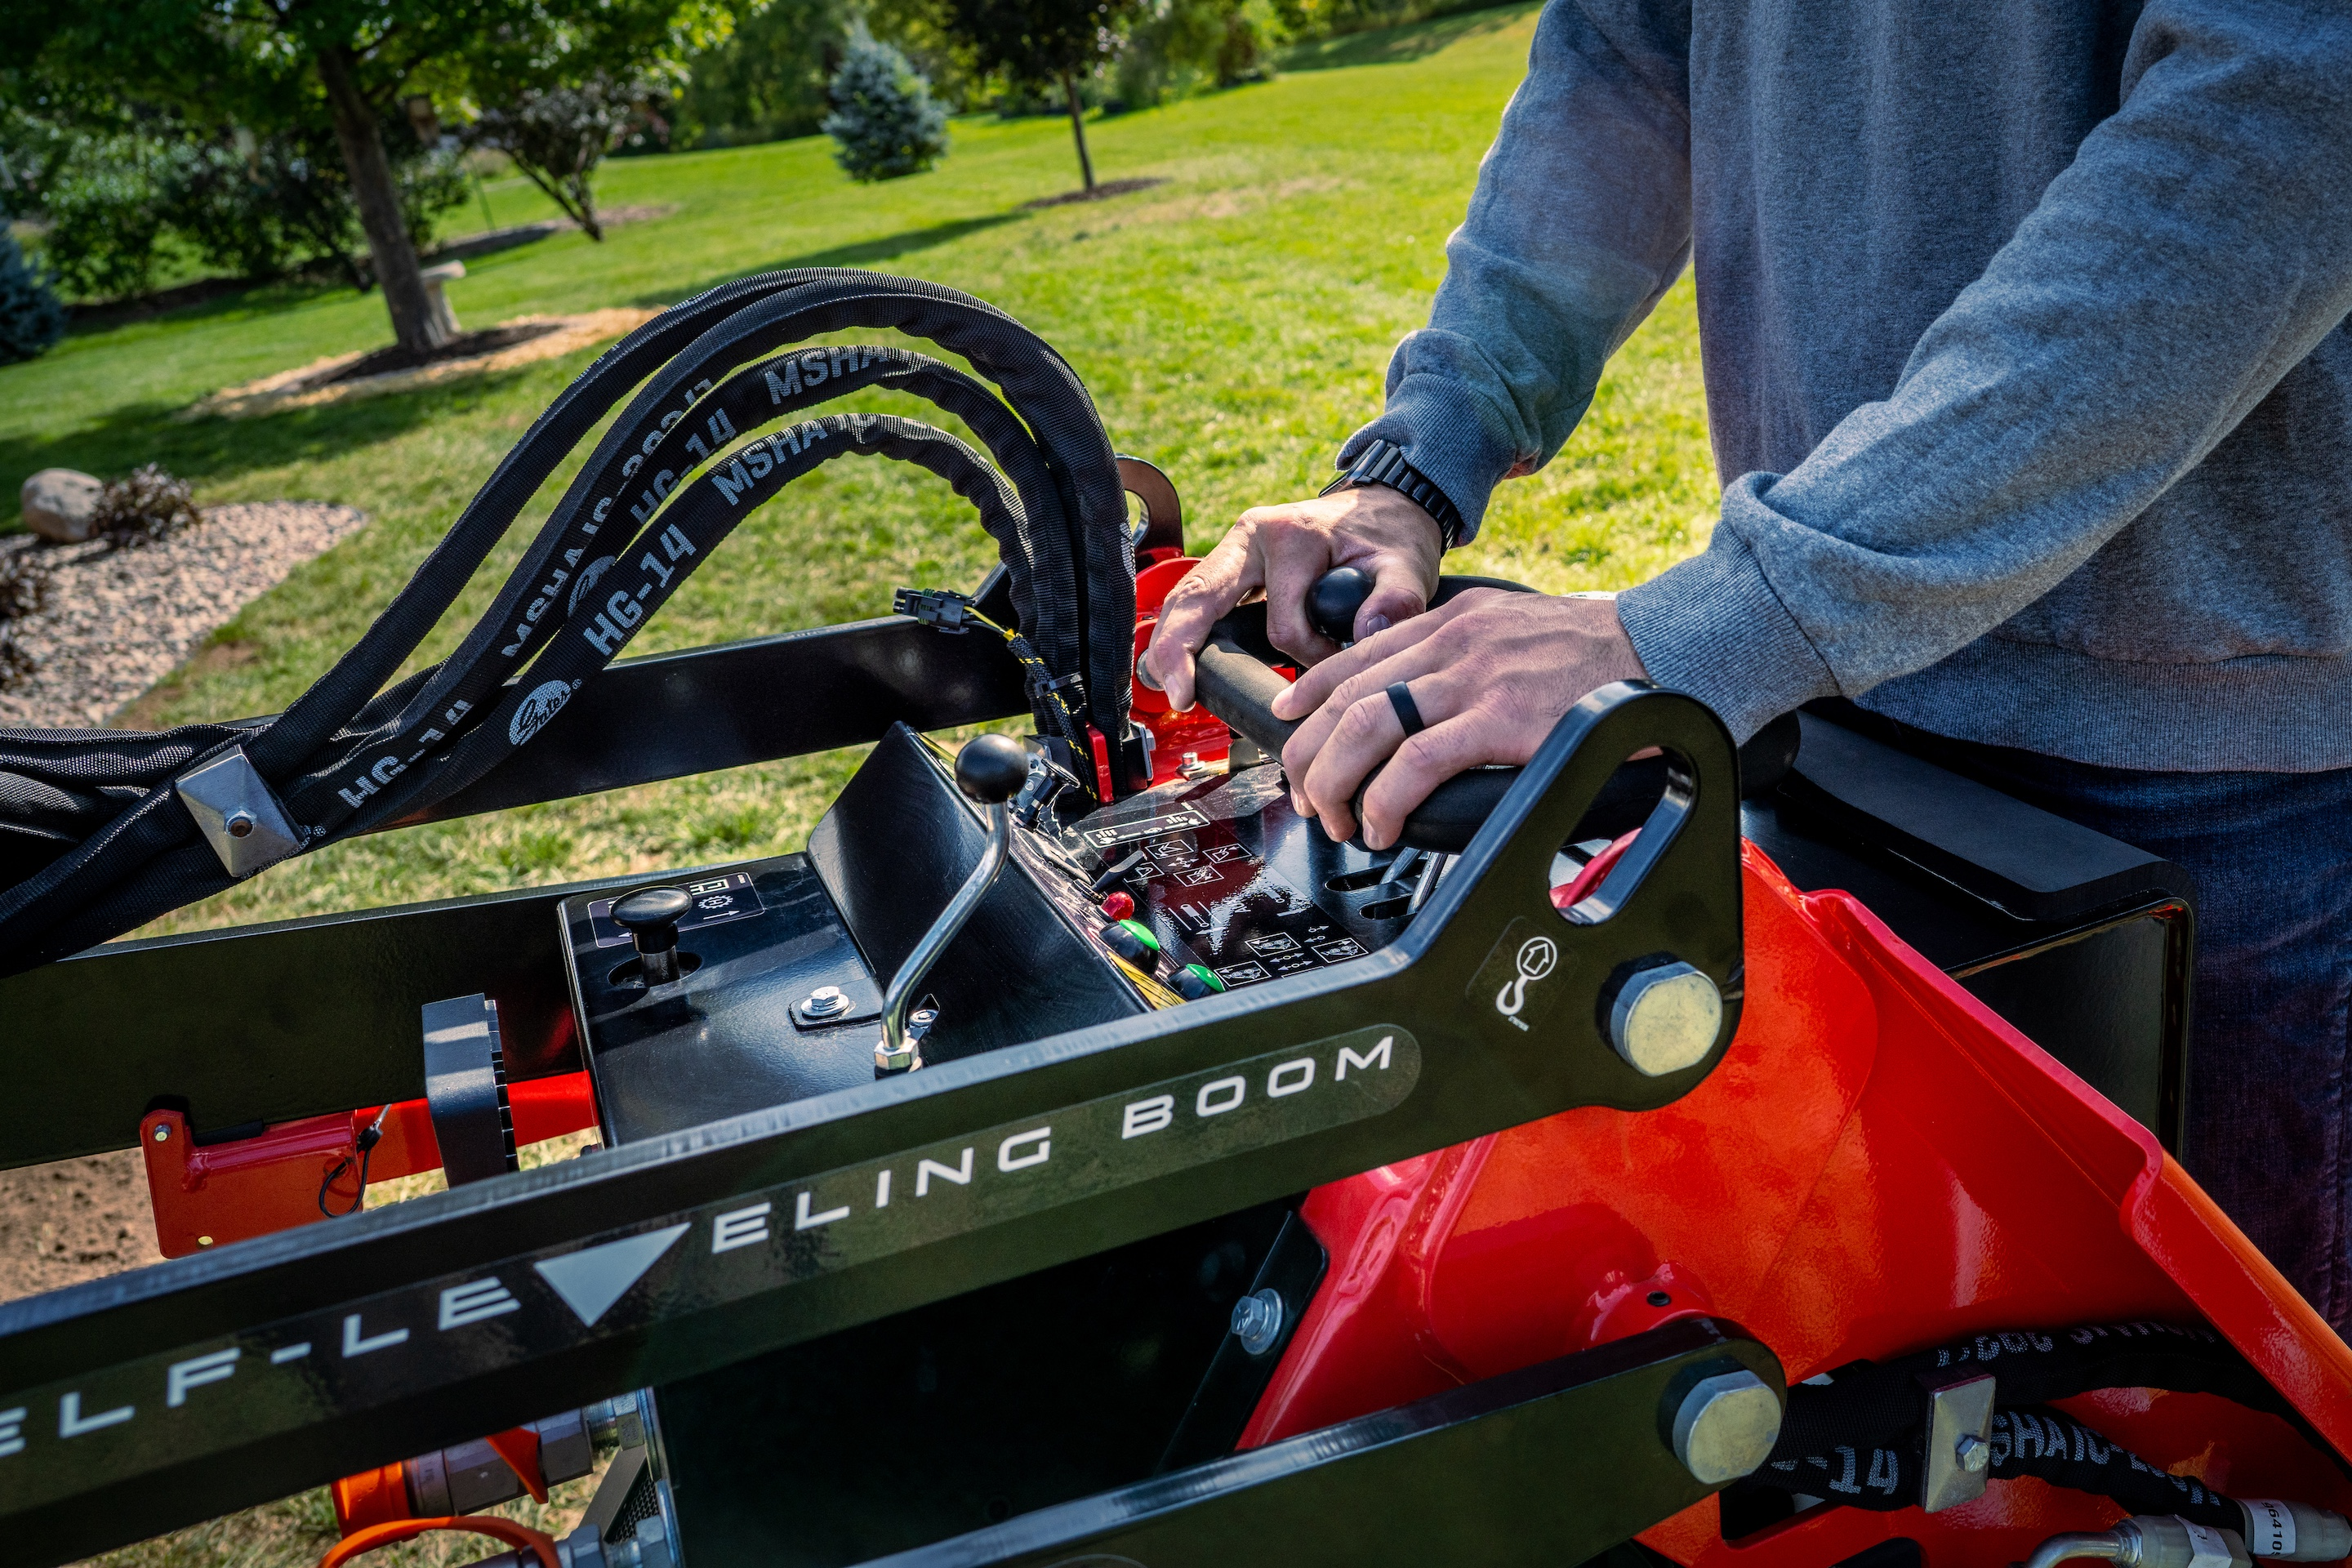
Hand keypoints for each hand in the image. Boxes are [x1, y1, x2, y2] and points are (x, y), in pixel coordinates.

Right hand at [1141, 485, 1442, 710]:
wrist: (1384, 510)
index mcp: (1288, 536)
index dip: (1310, 656)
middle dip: (1182, 648)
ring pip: (1187, 601)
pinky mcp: (1232, 566)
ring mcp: (1235, 551)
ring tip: (1171, 686)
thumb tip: (1368, 635)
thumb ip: (1396, 600)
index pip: (1283, 625)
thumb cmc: (1391, 537)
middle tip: (1180, 693)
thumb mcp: (1407, 565)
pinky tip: (1174, 664)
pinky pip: (1197, 601)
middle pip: (1198, 598)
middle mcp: (1249, 538)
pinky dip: (1184, 632)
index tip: (1339, 659)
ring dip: (1175, 644)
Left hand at [1269, 589, 1648, 848]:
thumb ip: (1470, 656)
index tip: (1288, 723)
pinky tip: (1382, 824)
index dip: (1309, 695)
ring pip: (1365, 726)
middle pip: (1344, 696)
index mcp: (1454, 621)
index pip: (1356, 656)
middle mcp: (1453, 643)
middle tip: (1309, 796)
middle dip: (1309, 754)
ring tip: (1338, 820)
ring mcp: (1474, 678)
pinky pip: (1416, 762)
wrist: (1670, 645)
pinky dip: (1385, 799)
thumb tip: (1434, 700)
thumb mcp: (1518, 631)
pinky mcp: (1501, 718)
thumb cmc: (1603, 653)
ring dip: (1336, 783)